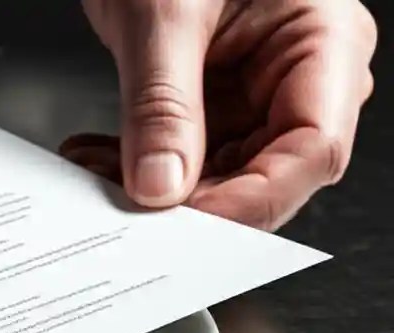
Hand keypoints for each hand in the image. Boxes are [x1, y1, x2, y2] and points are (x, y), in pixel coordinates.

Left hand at [63, 0, 377, 230]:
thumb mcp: (162, 15)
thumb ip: (161, 104)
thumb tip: (158, 185)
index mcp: (325, 40)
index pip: (311, 149)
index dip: (252, 199)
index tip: (186, 223)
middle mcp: (302, 71)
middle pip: (269, 173)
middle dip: (196, 200)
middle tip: (130, 215)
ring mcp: (259, 88)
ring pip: (222, 173)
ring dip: (156, 185)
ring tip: (97, 177)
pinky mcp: (215, 97)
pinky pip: (188, 152)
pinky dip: (138, 163)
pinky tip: (96, 160)